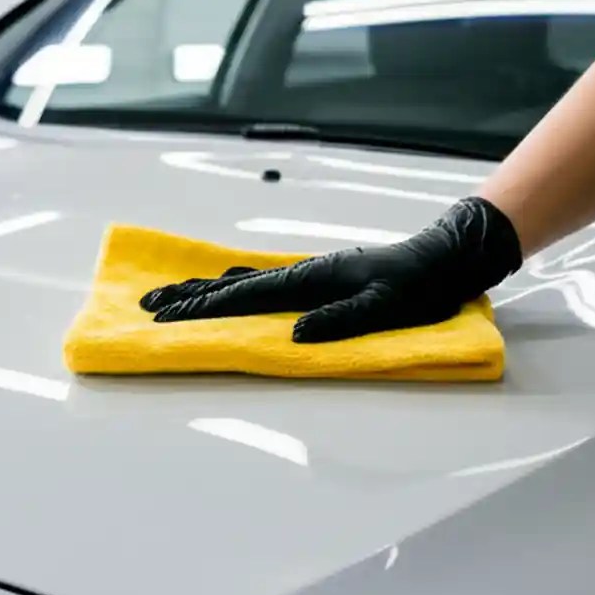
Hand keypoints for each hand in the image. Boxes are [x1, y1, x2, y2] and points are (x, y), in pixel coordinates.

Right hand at [140, 197, 522, 342]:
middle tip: (149, 305)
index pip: (247, 297)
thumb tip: (295, 334)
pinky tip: (228, 284)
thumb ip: (342, 320)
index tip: (168, 317)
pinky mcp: (317, 278)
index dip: (206, 309)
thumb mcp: (386, 307)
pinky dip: (234, 283)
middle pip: (233, 285)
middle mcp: (302, 273)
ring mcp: (308, 274)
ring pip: (244, 281)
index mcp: (312, 280)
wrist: (444, 260)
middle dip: (190, 296)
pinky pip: (262, 281)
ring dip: (206, 289)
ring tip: (173, 294)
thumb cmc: (420, 287)